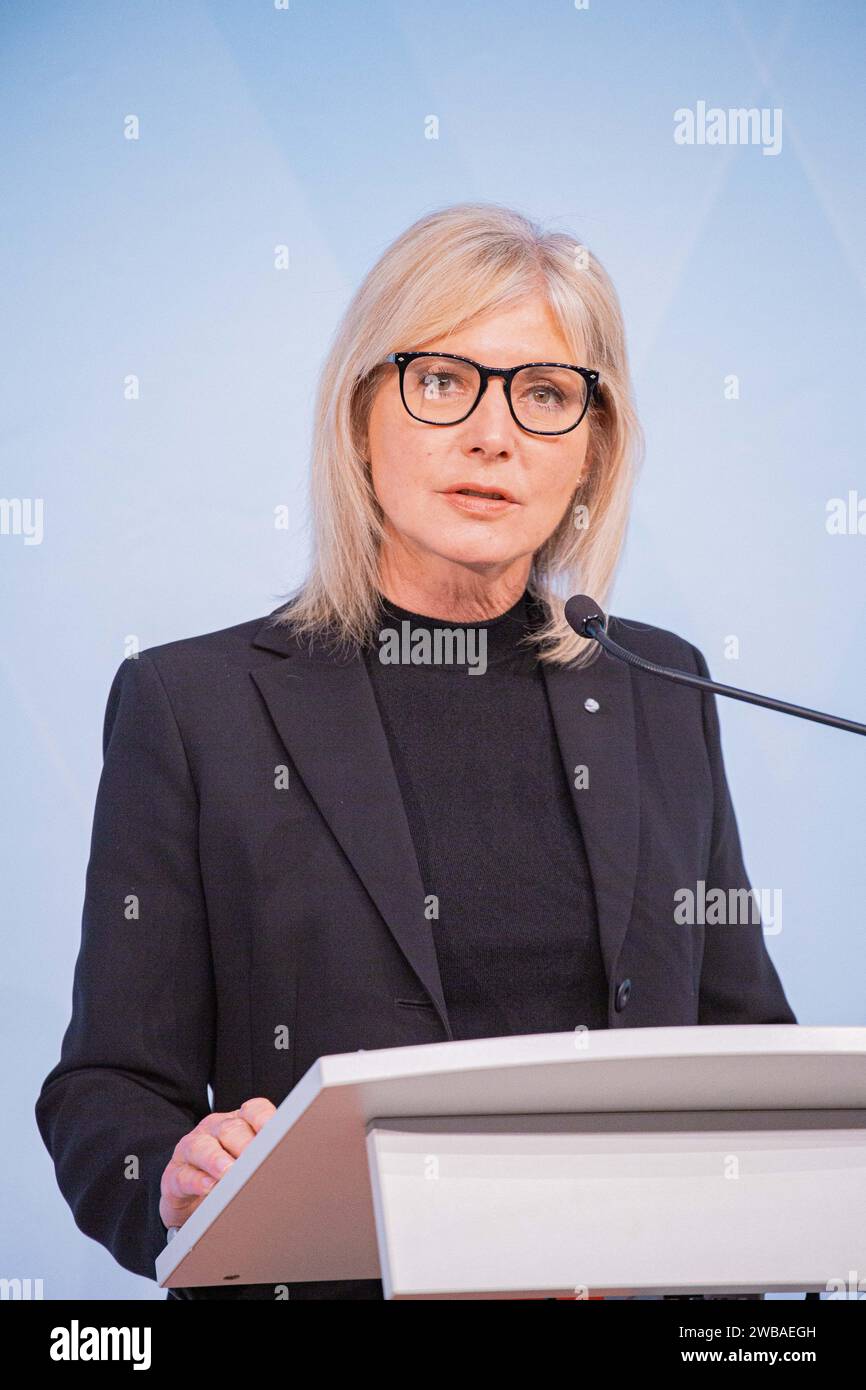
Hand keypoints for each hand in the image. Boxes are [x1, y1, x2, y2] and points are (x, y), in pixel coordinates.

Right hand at [159, 1096, 275, 1232]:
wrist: (192, 1204)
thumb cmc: (229, 1180)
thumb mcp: (250, 1165)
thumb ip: (269, 1158)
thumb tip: (294, 1163)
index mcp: (238, 1123)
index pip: (254, 1110)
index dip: (266, 1120)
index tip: (279, 1132)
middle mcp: (214, 1130)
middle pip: (230, 1129)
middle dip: (245, 1144)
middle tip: (258, 1160)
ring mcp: (190, 1150)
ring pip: (202, 1147)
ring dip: (217, 1160)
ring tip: (229, 1173)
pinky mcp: (173, 1176)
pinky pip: (183, 1175)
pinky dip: (196, 1182)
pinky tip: (208, 1189)